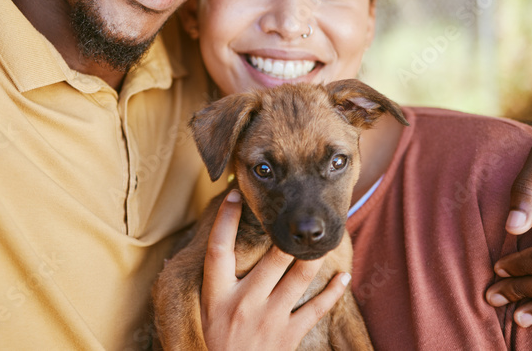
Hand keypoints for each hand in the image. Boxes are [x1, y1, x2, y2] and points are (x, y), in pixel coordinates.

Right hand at [201, 189, 348, 350]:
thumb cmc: (217, 341)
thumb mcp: (205, 311)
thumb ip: (209, 281)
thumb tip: (188, 252)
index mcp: (216, 294)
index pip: (219, 248)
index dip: (226, 219)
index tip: (236, 194)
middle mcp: (242, 303)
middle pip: (272, 256)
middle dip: (287, 234)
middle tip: (297, 216)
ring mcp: (268, 320)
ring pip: (299, 275)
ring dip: (313, 255)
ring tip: (322, 239)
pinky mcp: (288, 336)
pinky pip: (317, 307)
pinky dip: (334, 290)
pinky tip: (343, 276)